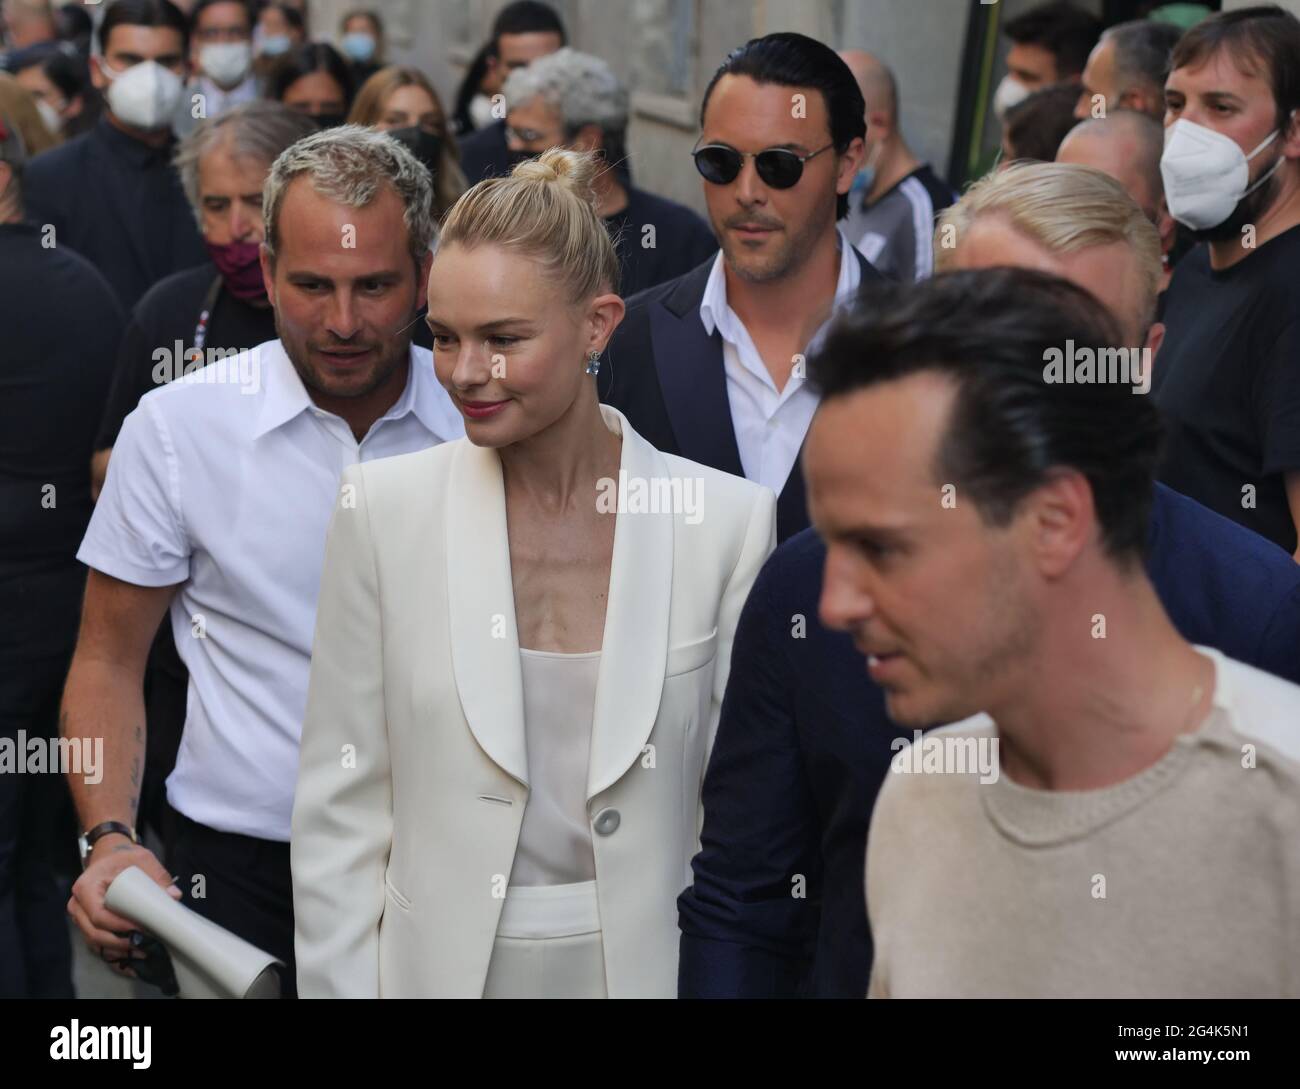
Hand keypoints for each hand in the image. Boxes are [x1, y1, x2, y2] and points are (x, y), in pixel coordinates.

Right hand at [67, 835, 181, 976]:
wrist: (111, 857)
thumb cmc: (124, 858)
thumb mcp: (142, 860)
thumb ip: (158, 877)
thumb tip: (173, 896)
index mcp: (86, 887)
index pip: (98, 915)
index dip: (119, 926)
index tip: (141, 929)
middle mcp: (77, 905)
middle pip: (94, 933)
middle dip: (120, 943)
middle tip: (146, 945)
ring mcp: (80, 917)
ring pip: (95, 942)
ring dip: (118, 950)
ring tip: (144, 952)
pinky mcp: (87, 925)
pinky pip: (97, 943)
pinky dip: (113, 952)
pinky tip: (132, 956)